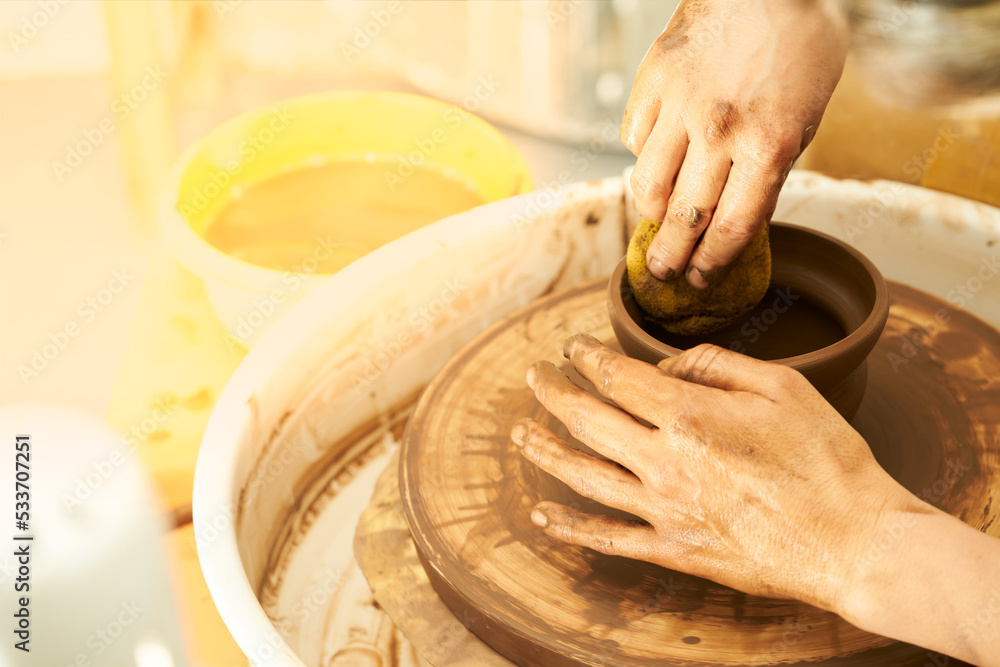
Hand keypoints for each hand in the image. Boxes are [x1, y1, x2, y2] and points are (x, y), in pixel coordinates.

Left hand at [511, 334, 922, 613]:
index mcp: (689, 416)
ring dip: (544, 450)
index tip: (572, 349)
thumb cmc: (827, 459)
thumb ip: (717, 365)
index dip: (587, 358)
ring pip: (583, 476)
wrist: (854, 541)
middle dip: (553, 393)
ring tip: (519, 434)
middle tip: (534, 377)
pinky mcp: (673, 550)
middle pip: (587, 420)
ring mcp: (663, 510)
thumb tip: (668, 368)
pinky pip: (607, 538)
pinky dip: (569, 527)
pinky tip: (541, 515)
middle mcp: (664, 462)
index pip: (617, 377)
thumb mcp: (783, 386)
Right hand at [622, 0, 847, 286]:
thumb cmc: (799, 46)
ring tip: (655, 222)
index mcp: (769, 145)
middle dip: (670, 258)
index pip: (730, 229)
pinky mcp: (653, 82)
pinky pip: (634, 138)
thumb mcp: (806, 116)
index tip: (701, 278)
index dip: (711, 265)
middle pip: (684, 218)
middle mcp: (721, 132)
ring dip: (650, 214)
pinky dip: (642, 155)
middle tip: (662, 273)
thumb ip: (769, 169)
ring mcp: (681, 106)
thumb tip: (735, 215)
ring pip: (647, 185)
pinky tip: (656, 156)